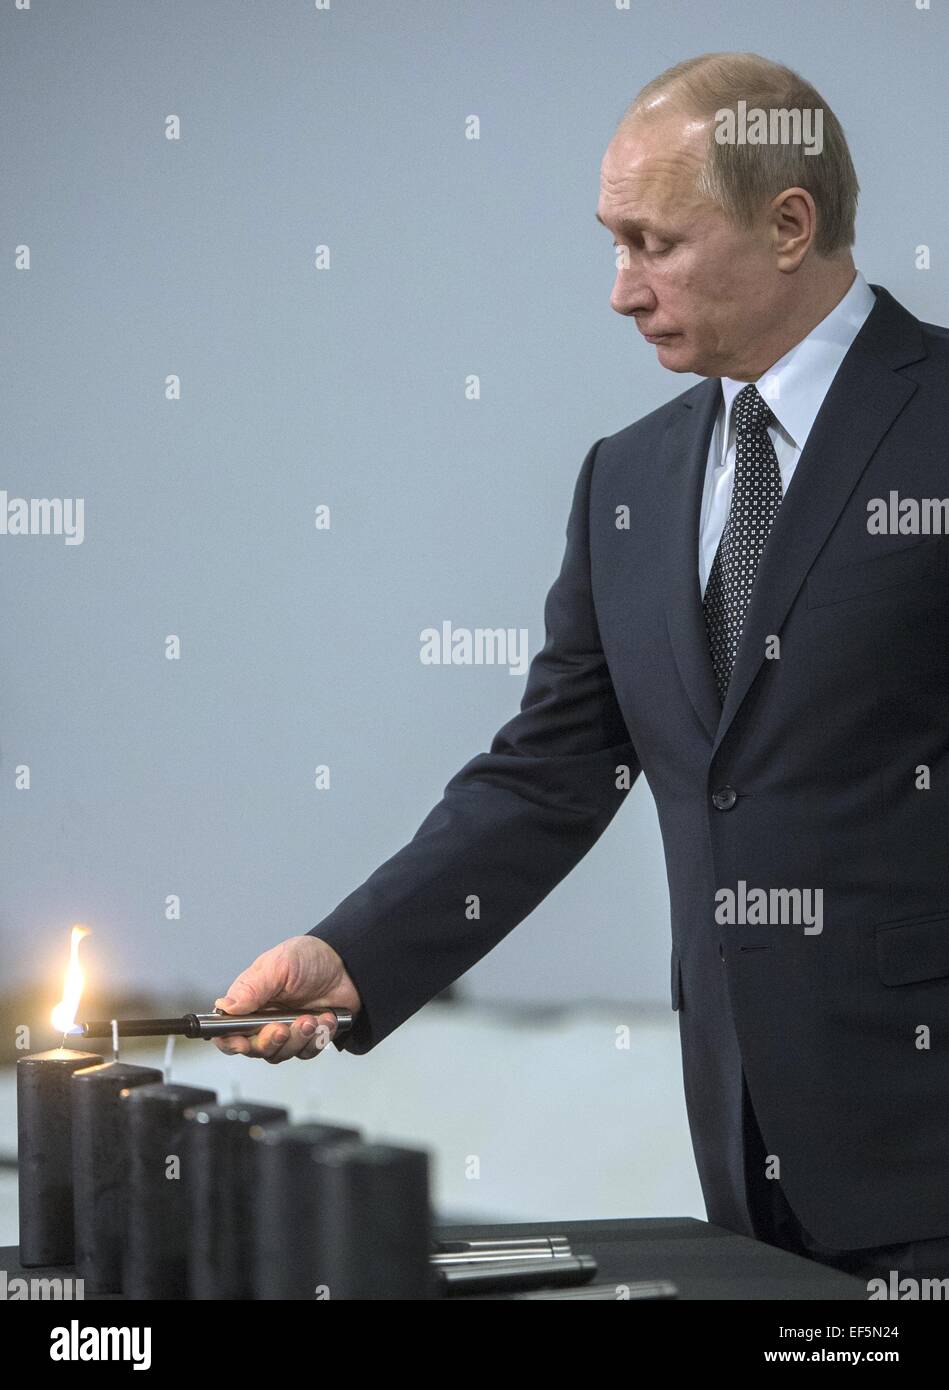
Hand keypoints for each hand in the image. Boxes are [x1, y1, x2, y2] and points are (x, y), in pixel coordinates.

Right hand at [212, 935, 361, 1062]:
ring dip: (298, 1039)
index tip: (242, 1043)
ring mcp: (286, 1030)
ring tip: (311, 1018)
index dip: (230, 1042)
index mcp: (249, 1001)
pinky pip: (306, 1052)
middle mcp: (263, 1019)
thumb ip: (253, 988)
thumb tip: (225, 1006)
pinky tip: (326, 1018)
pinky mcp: (307, 1038)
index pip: (227, 1031)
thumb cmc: (309, 958)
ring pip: (281, 1053)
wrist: (348, 964)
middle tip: (283, 1028)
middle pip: (255, 1048)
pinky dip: (317, 1038)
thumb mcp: (280, 965)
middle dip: (270, 1042)